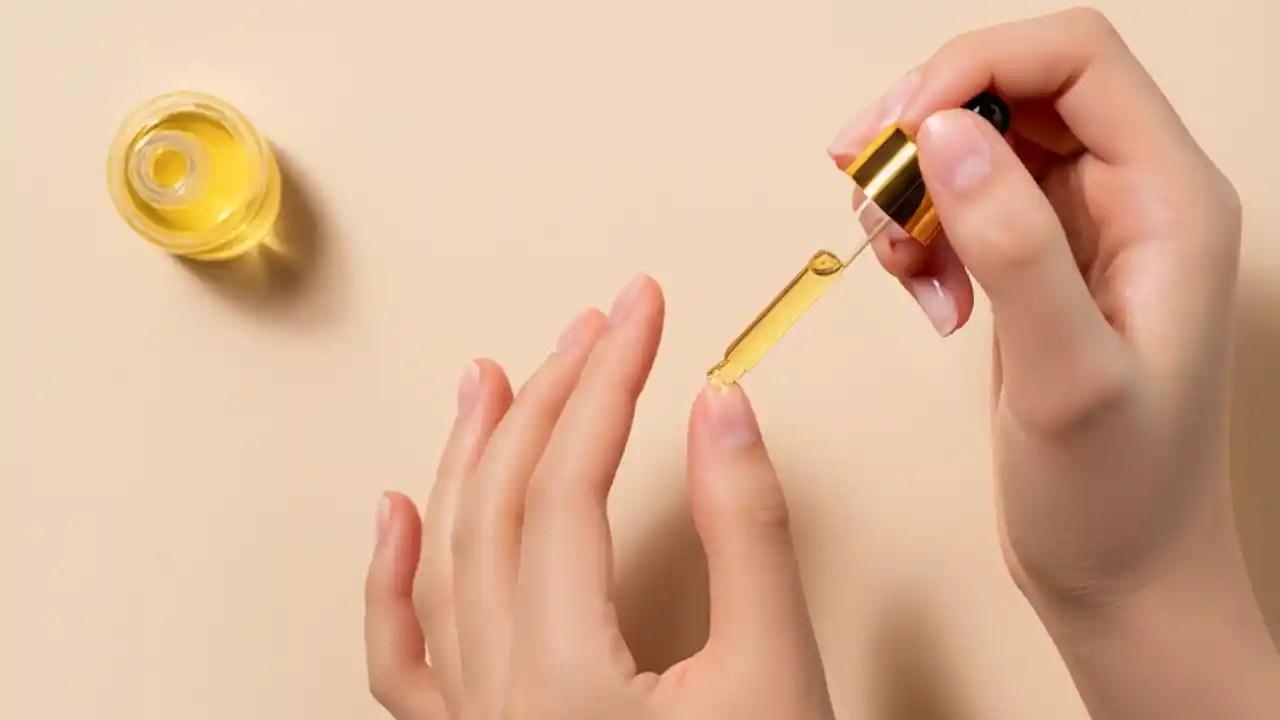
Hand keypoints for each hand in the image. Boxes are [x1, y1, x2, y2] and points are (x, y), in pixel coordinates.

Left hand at [364, 276, 833, 719]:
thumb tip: (724, 410)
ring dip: (468, 459)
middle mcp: (498, 696)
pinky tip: (396, 515)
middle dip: (555, 398)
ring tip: (493, 380)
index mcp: (566, 677)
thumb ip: (748, 535)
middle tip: (598, 324)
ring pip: (447, 561)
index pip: (570, 483)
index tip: (641, 311)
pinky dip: (390, 581)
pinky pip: (403, 657)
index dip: (609, 381)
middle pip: (504, 504)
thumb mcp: (775, 678)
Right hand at [829, 8, 1276, 717]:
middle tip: (866, 188)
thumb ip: (1014, 244)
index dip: (975, 67)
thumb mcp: (1066, 376)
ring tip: (906, 271)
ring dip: (916, 190)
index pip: (1075, 58)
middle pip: (1016, 90)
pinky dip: (922, 235)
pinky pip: (965, 203)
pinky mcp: (1043, 265)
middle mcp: (1137, 197)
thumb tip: (944, 132)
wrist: (1121, 576)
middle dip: (927, 128)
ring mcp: (1087, 230)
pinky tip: (929, 298)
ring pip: (979, 145)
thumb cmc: (1117, 495)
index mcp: (1172, 201)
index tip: (897, 131)